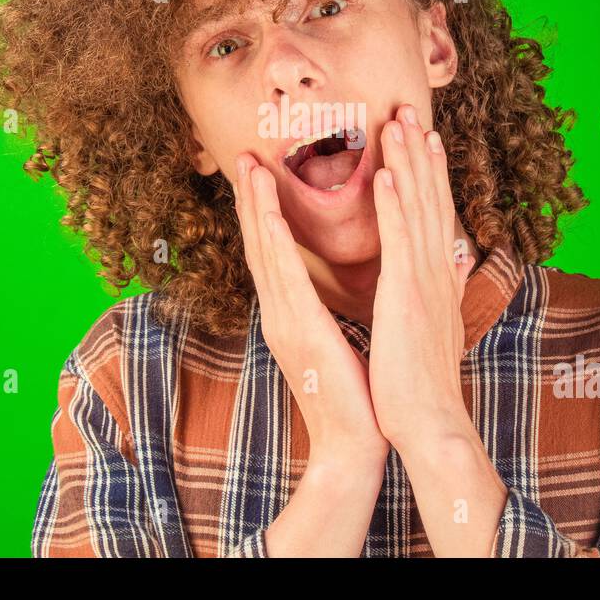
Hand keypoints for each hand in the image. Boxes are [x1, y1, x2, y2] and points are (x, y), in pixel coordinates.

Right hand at [233, 153, 389, 465]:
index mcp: (291, 315)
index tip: (259, 174)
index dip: (262, 212)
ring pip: (264, 251)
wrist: (354, 446)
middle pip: (258, 245)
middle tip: (241, 154)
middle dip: (249, 199)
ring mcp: (283, 321)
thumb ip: (334, 313)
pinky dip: (273, 236)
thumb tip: (342, 289)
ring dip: (254, 206)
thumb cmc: (358, 397)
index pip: (272, 253)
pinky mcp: (299, 330)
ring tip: (249, 167)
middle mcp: (279, 313)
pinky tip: (267, 210)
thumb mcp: (343, 342)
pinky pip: (283, 274)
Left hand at [366, 104, 477, 454]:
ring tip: (398, 122)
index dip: (430, 172)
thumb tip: (460, 264)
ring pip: (415, 210)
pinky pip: (398, 242)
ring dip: (407, 164)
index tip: (425, 136)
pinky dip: (393, 206)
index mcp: (436, 279)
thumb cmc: (422, 382)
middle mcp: (435, 272)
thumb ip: (446, 288)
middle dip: (420, 153)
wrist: (429, 423)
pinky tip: (384, 175)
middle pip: (430, 199)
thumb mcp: (436, 325)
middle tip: (411, 108)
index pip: (434, 213)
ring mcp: (422, 282)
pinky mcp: (406, 296)